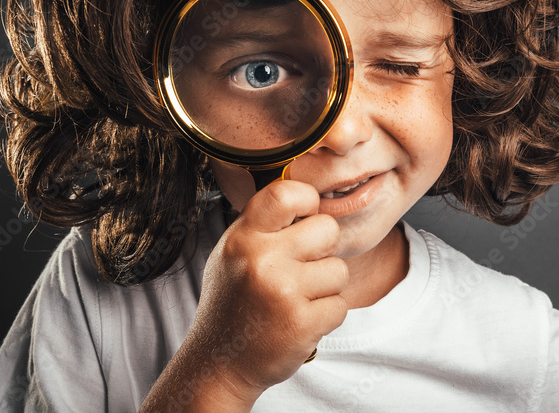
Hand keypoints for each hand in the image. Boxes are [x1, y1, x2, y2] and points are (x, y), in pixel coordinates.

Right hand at [149, 179, 348, 408]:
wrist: (218, 366)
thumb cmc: (233, 303)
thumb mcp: (233, 254)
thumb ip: (265, 226)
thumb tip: (310, 196)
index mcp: (243, 238)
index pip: (287, 193)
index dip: (307, 201)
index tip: (305, 218)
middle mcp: (261, 260)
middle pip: (328, 229)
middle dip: (323, 250)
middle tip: (300, 271)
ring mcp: (282, 292)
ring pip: (339, 270)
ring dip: (326, 288)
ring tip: (296, 300)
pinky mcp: (302, 324)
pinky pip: (340, 305)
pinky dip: (326, 316)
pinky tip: (299, 322)